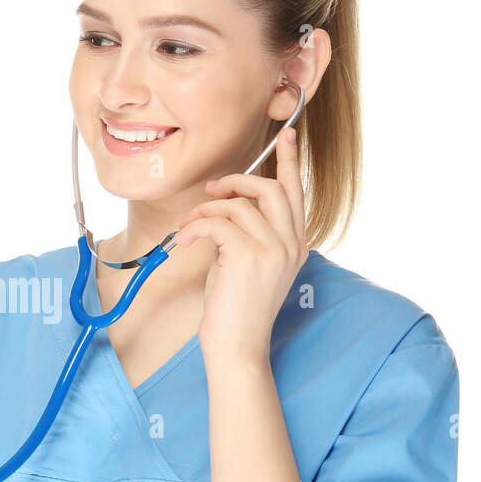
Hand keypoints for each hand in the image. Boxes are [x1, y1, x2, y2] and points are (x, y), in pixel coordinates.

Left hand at [175, 127, 308, 362]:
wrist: (236, 345)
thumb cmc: (235, 308)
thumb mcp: (246, 263)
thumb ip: (246, 233)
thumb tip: (224, 205)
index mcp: (295, 244)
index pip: (295, 193)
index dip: (289, 162)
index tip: (286, 136)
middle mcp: (292, 244)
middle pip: (270, 189)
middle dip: (235, 182)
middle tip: (210, 192)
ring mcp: (275, 250)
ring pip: (238, 205)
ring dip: (205, 212)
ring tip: (188, 228)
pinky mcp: (251, 256)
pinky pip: (219, 223)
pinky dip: (196, 227)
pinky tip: (184, 241)